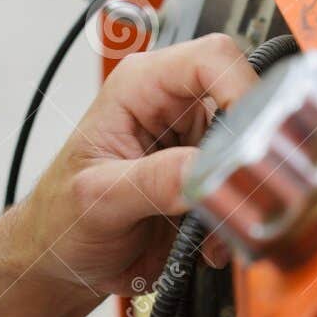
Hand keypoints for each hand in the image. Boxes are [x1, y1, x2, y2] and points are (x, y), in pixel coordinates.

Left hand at [11, 34, 257, 296]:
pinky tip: (207, 241)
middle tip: (240, 190)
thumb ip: (151, 181)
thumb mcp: (97, 197)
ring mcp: (192, 142)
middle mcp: (171, 107)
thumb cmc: (61, 216)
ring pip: (251, 150)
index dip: (243, 88)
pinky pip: (245, 188)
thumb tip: (203, 170)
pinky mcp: (206, 177)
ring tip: (209, 227)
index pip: (211, 58)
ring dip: (242, 192)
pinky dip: (238, 218)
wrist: (63, 257)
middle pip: (245, 100)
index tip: (254, 134)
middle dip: (250, 149)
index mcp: (138, 87)